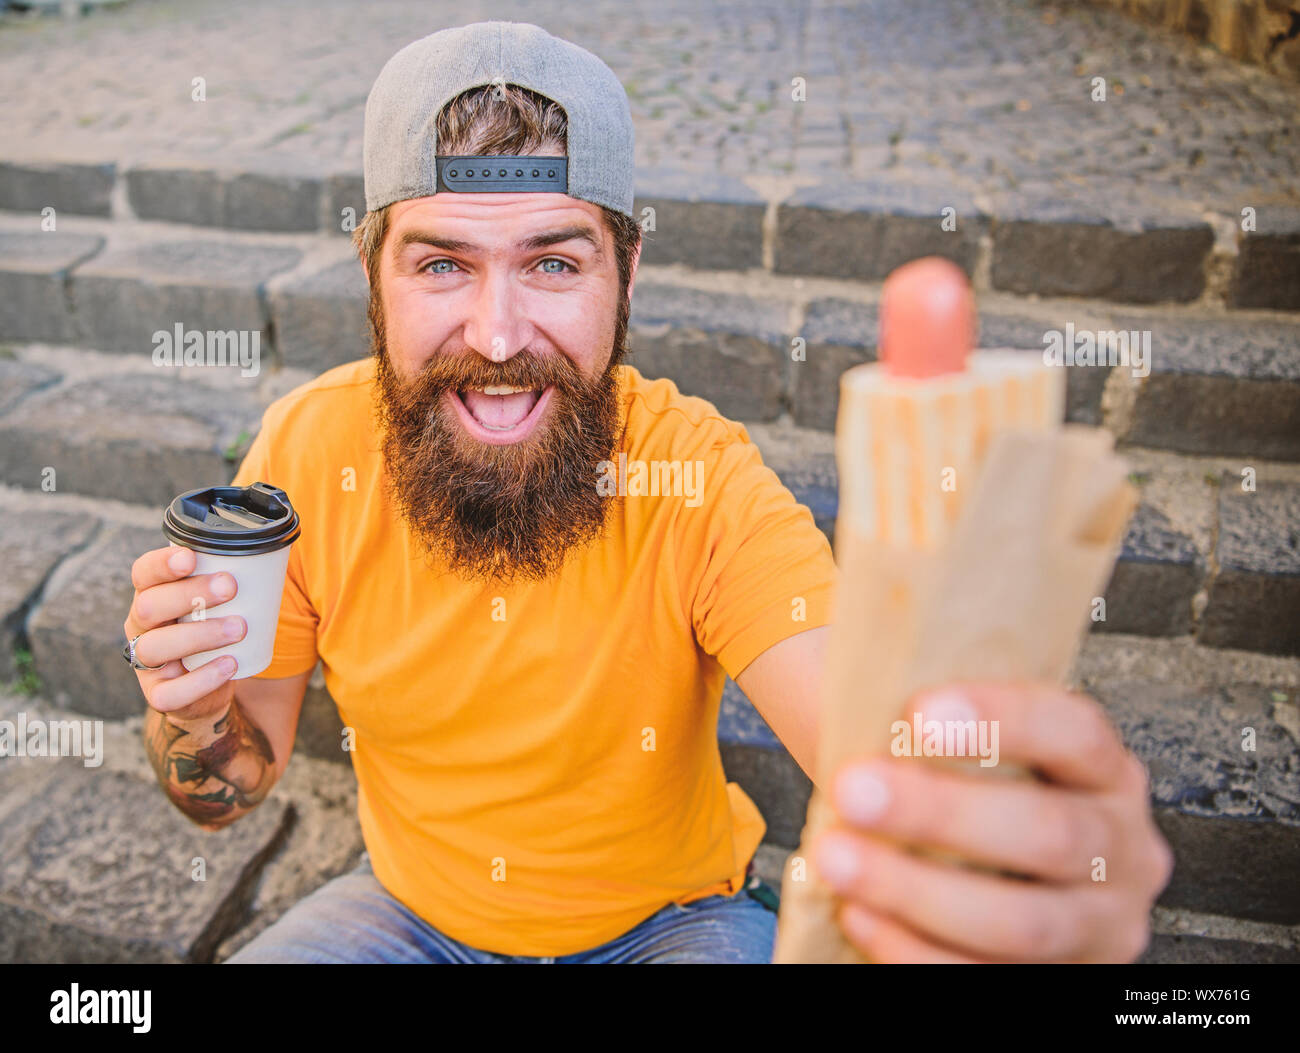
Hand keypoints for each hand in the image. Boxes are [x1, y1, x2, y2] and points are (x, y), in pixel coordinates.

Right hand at [124, 544, 246, 722]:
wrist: (211, 684)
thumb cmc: (214, 628)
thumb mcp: (217, 601)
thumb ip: (229, 577)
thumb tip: (269, 553)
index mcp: (151, 596)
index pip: (143, 573)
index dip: (161, 564)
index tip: (190, 557)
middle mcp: (141, 627)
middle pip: (148, 606)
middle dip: (190, 594)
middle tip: (230, 586)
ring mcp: (146, 663)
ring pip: (156, 647)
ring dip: (200, 634)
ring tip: (239, 628)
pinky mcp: (159, 694)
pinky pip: (171, 692)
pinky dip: (203, 679)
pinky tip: (229, 664)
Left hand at [810, 682, 1173, 962]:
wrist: (981, 862)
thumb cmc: (966, 787)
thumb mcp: (973, 744)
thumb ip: (939, 718)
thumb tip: (857, 671)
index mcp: (1105, 771)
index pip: (1074, 733)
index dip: (1002, 719)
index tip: (915, 710)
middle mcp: (1122, 850)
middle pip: (1050, 833)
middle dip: (943, 813)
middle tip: (854, 790)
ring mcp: (1099, 926)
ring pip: (1023, 922)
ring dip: (919, 892)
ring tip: (837, 858)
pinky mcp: (1062, 981)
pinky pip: (989, 976)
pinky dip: (916, 951)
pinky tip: (858, 915)